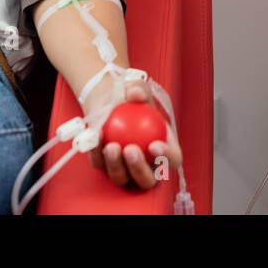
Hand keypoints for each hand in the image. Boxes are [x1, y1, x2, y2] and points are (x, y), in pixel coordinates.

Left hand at [82, 75, 182, 189]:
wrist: (109, 101)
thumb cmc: (130, 98)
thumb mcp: (137, 88)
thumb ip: (139, 88)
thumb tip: (135, 94)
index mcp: (164, 148)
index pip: (173, 159)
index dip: (167, 157)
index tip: (154, 145)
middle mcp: (147, 165)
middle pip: (147, 179)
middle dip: (139, 169)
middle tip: (130, 150)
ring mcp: (125, 169)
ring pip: (121, 178)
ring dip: (115, 166)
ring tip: (111, 146)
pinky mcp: (105, 167)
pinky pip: (100, 165)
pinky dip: (96, 153)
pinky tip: (95, 139)